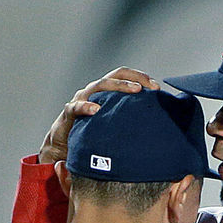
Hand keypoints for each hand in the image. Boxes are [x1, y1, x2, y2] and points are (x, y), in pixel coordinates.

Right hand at [38, 67, 159, 163]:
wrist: (64, 147)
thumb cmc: (93, 134)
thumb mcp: (113, 125)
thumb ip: (128, 120)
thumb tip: (156, 125)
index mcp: (105, 92)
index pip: (124, 76)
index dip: (141, 77)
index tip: (157, 87)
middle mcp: (93, 91)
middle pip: (114, 76)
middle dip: (134, 78)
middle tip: (150, 87)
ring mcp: (81, 100)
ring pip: (98, 86)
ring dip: (117, 86)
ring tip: (134, 90)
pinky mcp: (69, 113)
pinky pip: (76, 107)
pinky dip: (86, 106)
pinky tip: (96, 110)